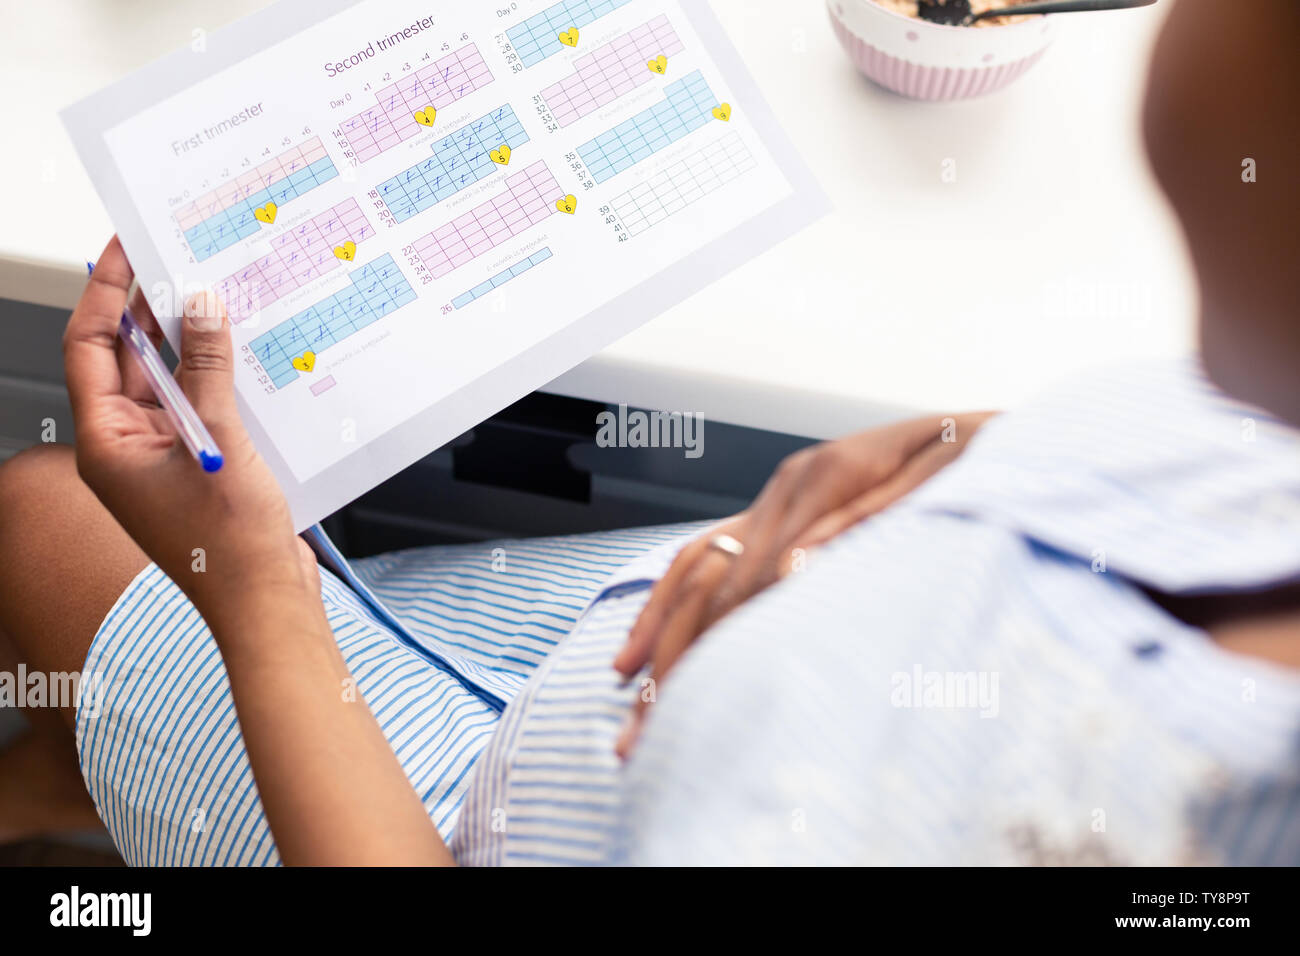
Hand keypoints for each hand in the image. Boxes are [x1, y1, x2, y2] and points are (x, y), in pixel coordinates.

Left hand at [64, 237, 314, 622]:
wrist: (264, 601)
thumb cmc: (227, 547)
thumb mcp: (218, 443)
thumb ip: (206, 370)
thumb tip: (199, 307)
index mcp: (105, 443)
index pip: (89, 346)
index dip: (105, 293)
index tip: (126, 250)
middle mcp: (126, 446)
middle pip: (128, 358)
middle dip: (153, 310)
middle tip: (182, 262)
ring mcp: (163, 456)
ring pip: (168, 379)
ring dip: (191, 343)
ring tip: (218, 300)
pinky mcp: (198, 464)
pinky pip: (200, 404)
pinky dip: (217, 376)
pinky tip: (244, 355)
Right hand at [613, 411, 994, 755]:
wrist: (982, 429)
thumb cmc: (974, 462)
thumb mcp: (935, 486)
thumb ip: (863, 527)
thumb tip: (797, 569)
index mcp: (823, 480)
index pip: (756, 576)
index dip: (724, 641)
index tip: (697, 702)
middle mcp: (786, 487)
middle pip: (712, 579)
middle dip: (675, 654)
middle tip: (648, 725)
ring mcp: (776, 495)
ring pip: (695, 565)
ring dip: (657, 629)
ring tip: (626, 688)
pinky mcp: (779, 506)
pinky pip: (708, 552)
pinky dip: (671, 596)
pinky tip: (650, 635)